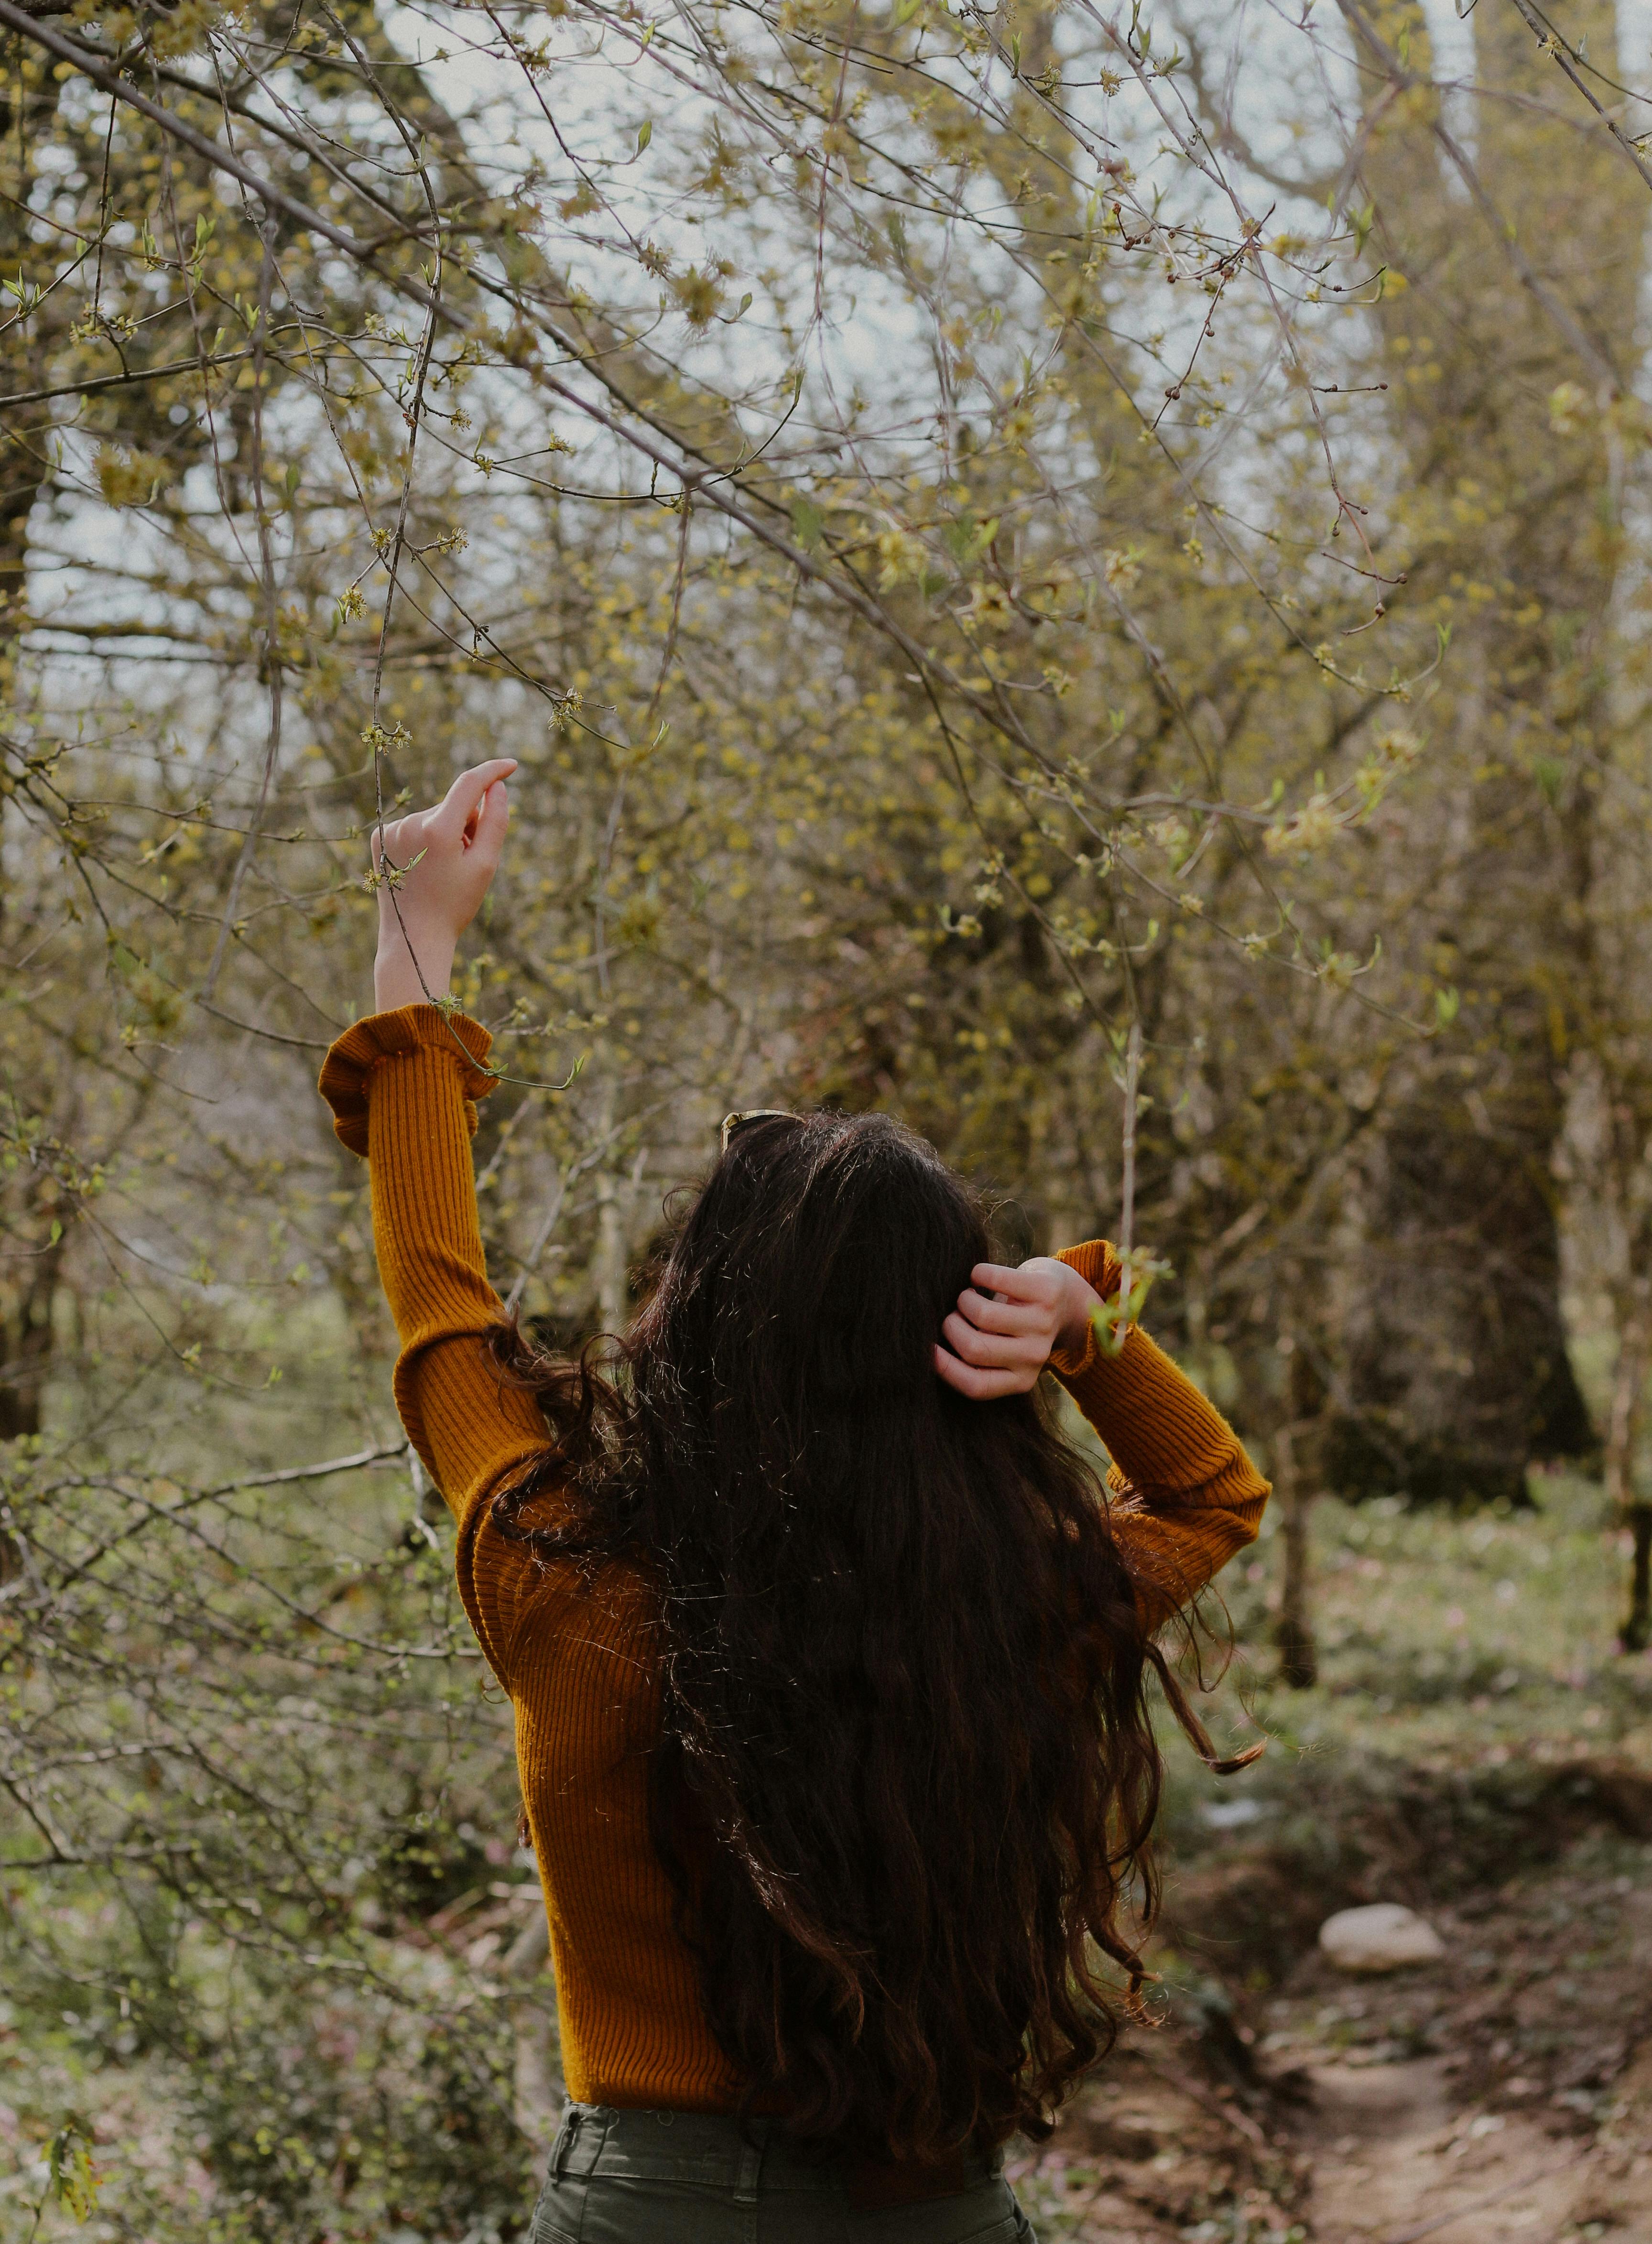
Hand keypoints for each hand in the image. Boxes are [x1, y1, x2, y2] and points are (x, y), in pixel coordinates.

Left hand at [372, 759, 515, 1012]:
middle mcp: (411, 823)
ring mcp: (391, 829)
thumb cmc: (455, 904)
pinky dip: (426, 839)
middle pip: (454, 805)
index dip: (492, 771)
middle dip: (468, 824)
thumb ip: (495, 820)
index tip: (511, 766)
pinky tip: (424, 867)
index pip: (469, 784)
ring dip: (447, 834)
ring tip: (442, 871)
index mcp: (438, 829)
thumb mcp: (485, 865)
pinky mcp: (380, 837)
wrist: (413, 938)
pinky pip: (415, 826)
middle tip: (467, 862)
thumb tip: (496, 786)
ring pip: (435, 816)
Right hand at [934, 1256, 1101, 1399]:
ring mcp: (1043, 1325)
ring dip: (963, 1299)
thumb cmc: (1016, 1328)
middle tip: (953, 1314)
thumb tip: (926, 1347)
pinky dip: (978, 1274)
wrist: (1065, 1301)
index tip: (927, 1347)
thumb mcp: (1001, 1352)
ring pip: (982, 1314)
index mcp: (1020, 1380)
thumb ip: (974, 1356)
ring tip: (968, 1296)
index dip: (944, 1367)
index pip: (975, 1385)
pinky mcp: (1046, 1292)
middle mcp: (1034, 1357)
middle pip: (974, 1348)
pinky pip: (995, 1279)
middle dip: (950, 1326)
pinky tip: (979, 1276)